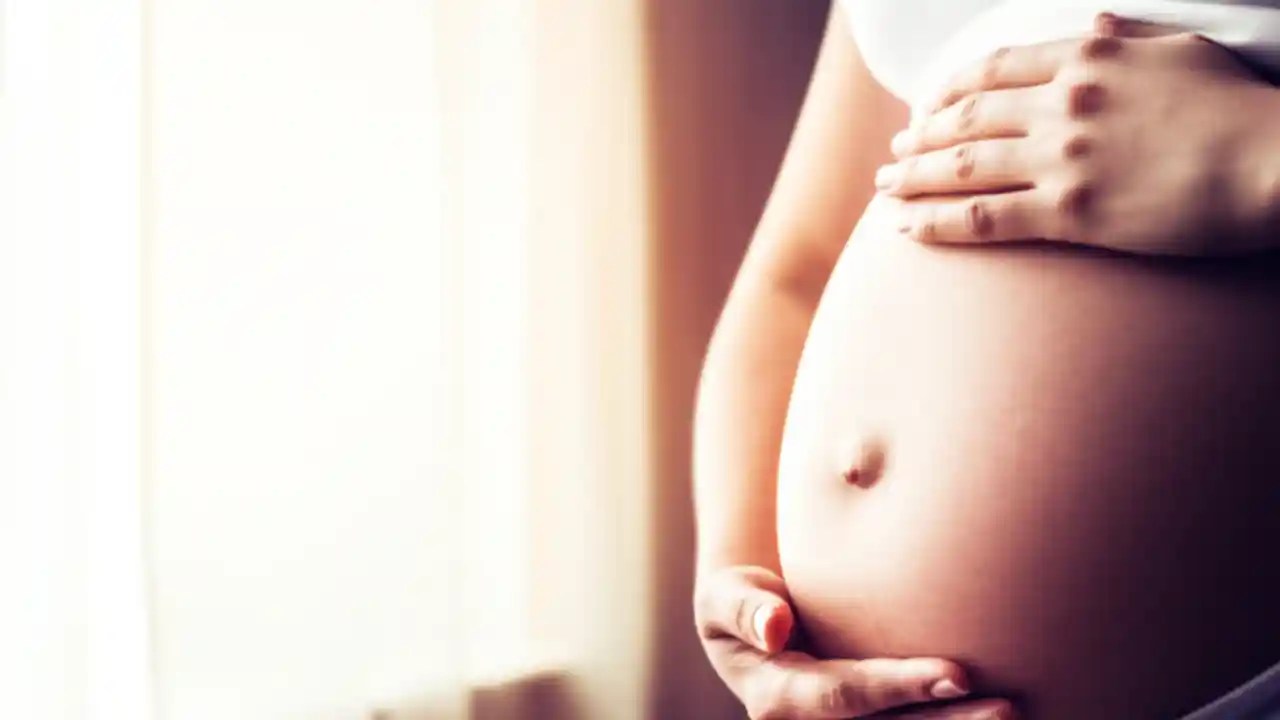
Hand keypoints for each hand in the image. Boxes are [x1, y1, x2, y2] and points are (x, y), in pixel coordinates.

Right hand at [693, 565, 1016, 718]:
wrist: (755, 631)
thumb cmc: (743, 603)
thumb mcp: (724, 598)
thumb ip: (743, 607)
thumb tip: (774, 626)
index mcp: (778, 700)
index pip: (845, 698)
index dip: (900, 687)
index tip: (957, 671)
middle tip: (1006, 706)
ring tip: (1012, 713)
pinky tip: (993, 718)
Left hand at [875, 13, 1279, 256]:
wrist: (1275, 162)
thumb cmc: (1239, 105)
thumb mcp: (1180, 48)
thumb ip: (1124, 37)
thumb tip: (1091, 23)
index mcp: (1087, 57)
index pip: (995, 69)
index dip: (951, 89)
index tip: (929, 105)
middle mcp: (1063, 103)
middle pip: (968, 117)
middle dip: (922, 135)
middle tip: (897, 152)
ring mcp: (1063, 158)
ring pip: (963, 166)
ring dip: (914, 177)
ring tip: (885, 188)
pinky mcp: (1070, 212)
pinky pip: (983, 218)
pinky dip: (936, 222)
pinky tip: (904, 228)